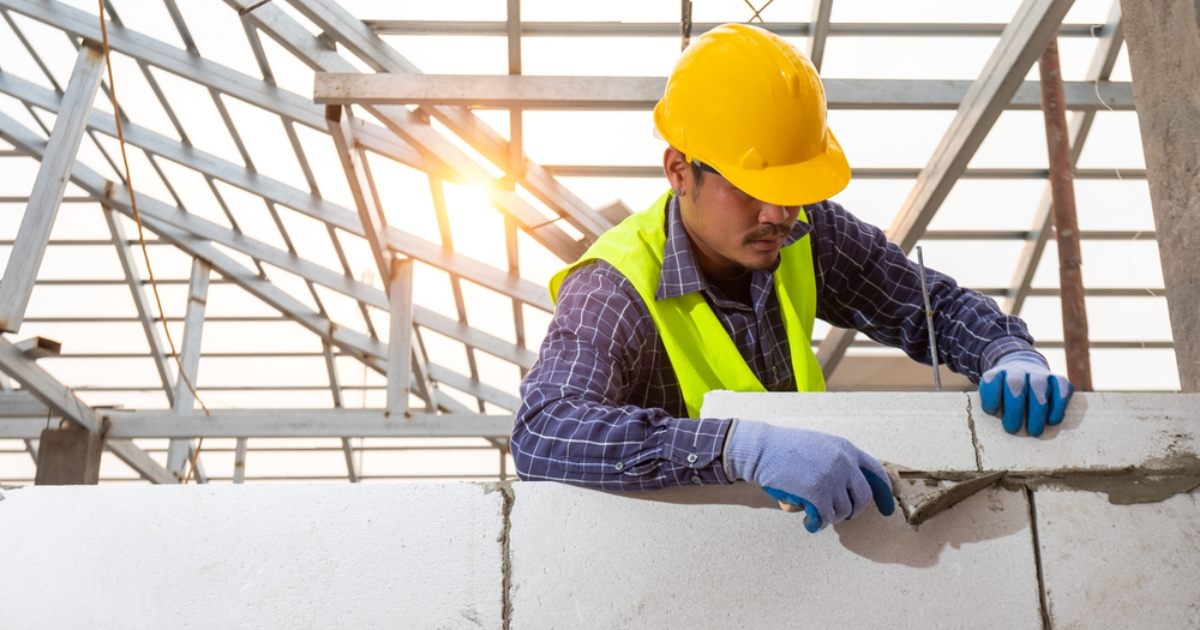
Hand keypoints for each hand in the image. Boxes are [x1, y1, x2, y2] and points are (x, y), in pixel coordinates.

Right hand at [725, 420, 894, 532]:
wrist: (762, 449)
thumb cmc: (785, 448)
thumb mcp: (820, 445)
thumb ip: (838, 461)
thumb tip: (850, 487)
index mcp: (846, 449)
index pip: (876, 473)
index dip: (884, 493)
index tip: (887, 508)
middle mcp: (844, 463)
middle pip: (863, 497)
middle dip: (855, 510)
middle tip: (844, 515)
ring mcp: (832, 479)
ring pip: (844, 510)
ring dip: (832, 516)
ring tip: (817, 514)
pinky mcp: (817, 494)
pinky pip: (827, 518)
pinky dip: (818, 523)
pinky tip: (809, 521)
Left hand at [979, 350, 1072, 436]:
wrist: (1024, 372)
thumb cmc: (1005, 395)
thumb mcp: (993, 398)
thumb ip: (992, 407)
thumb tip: (1002, 423)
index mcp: (997, 374)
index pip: (991, 380)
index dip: (991, 396)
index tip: (992, 412)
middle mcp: (1018, 370)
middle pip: (1015, 384)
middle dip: (1014, 409)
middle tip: (1012, 429)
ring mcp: (1039, 373)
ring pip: (1038, 386)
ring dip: (1037, 411)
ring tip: (1034, 432)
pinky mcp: (1058, 378)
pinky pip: (1061, 387)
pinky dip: (1058, 405)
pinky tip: (1053, 421)